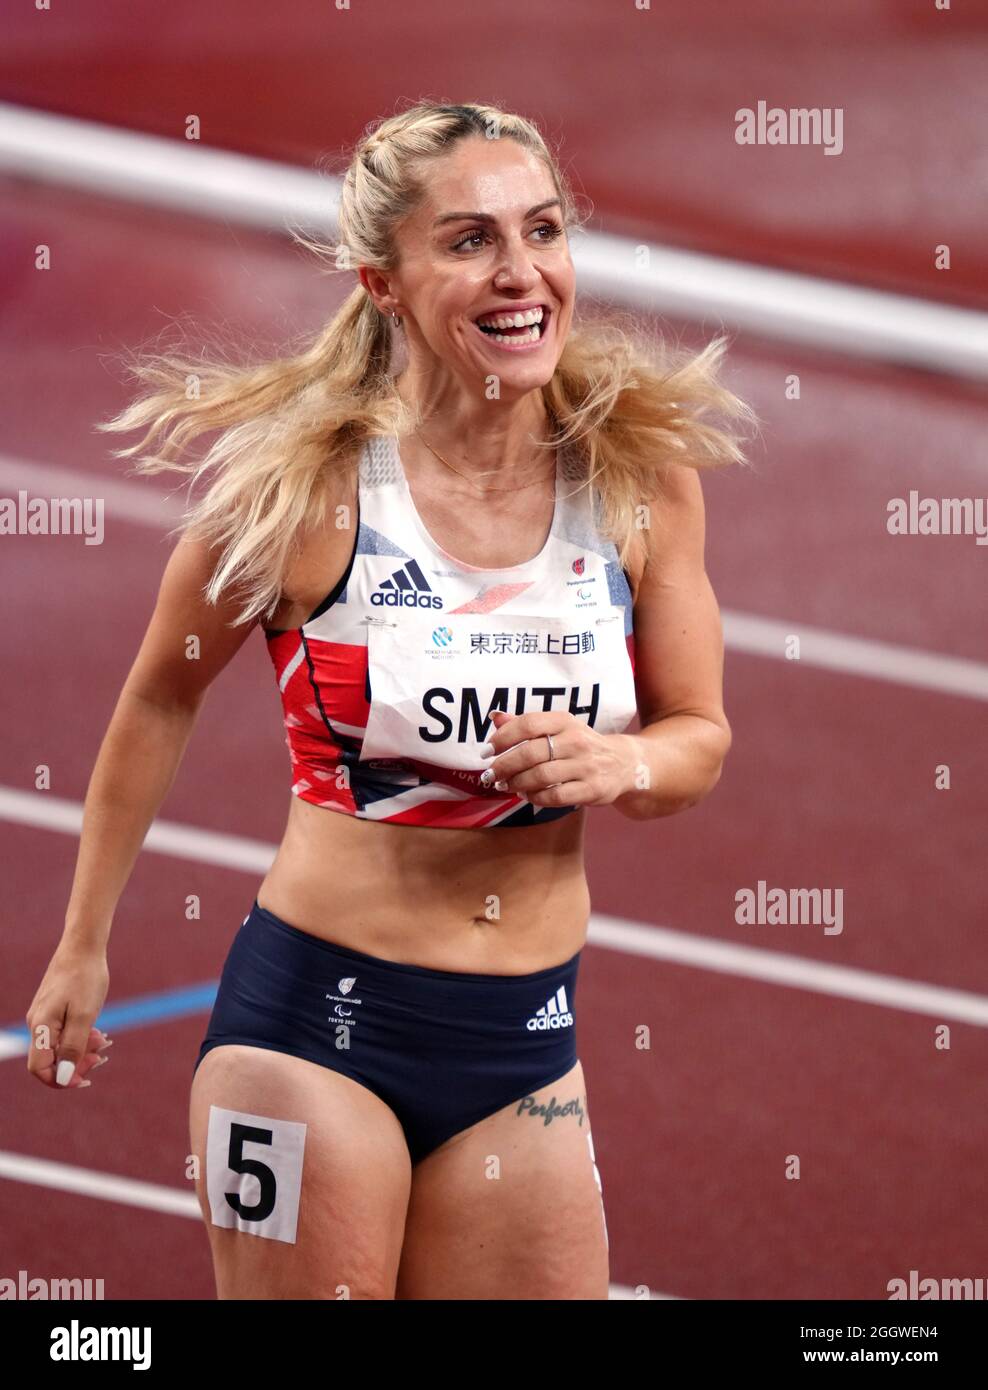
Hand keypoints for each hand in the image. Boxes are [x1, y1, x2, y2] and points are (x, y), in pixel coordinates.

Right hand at [25, 944, 112, 1090]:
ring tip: (105, 1041)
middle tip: (102, 1056)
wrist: (84, 946)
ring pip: (59, 1046)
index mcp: (40, 1026)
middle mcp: (37, 1023)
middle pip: (50, 1059)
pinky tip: (98, 1032)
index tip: (86, 1079)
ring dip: (81, 1050)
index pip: (40, 1068)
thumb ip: (73, 1047)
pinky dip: (80, 1037)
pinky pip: (63, 1033)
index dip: (61, 1080)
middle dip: (76, 1064)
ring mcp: (44, 1016)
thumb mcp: (85, 1016)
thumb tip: (62, 1078)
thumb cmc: (85, 978)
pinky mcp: (53, 1009)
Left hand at [479, 709, 640, 808]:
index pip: (529, 724)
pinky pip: (555, 796)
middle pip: (530, 753)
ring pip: (541, 776)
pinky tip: (527, 795)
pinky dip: (535, 798)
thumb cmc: (580, 746)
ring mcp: (586, 766)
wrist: (624, 764)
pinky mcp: (592, 789)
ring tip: (506, 786)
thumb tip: (495, 718)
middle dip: (504, 766)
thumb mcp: (558, 729)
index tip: (487, 751)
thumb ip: (526, 725)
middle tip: (491, 775)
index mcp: (565, 721)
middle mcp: (577, 740)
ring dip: (517, 783)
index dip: (503, 737)